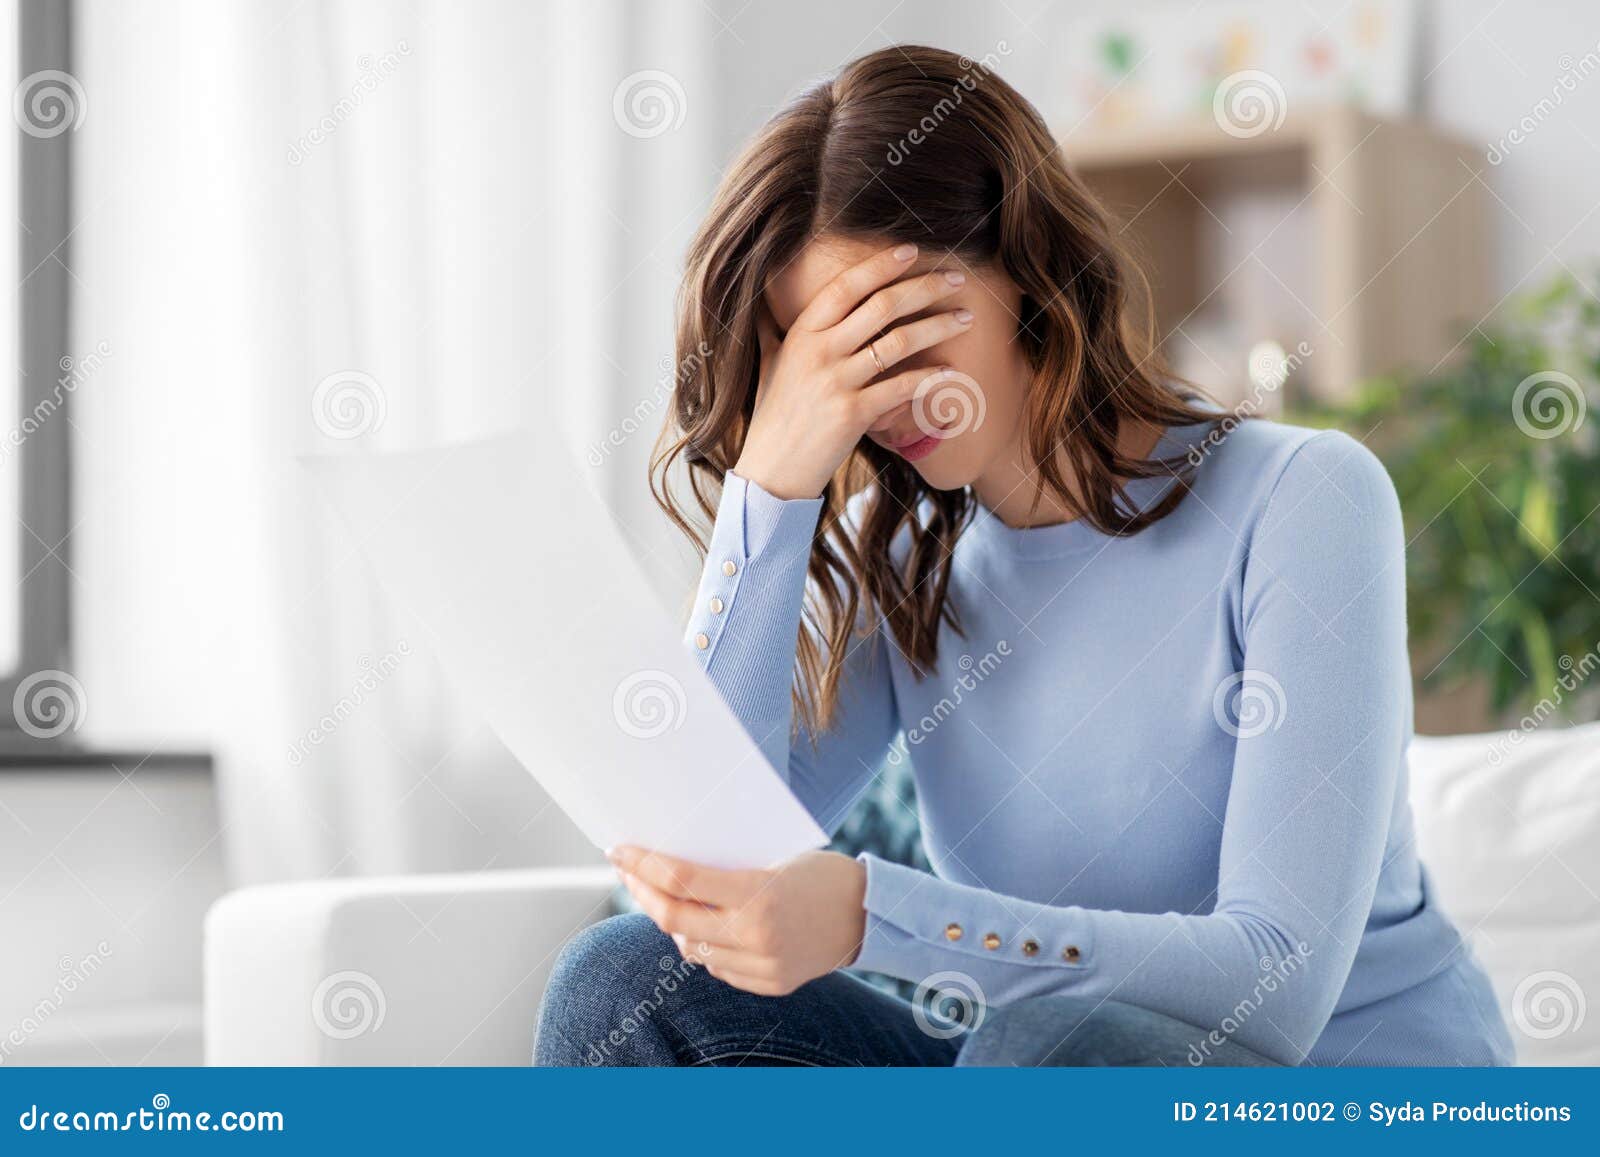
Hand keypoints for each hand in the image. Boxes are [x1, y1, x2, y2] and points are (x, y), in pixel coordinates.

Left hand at [608, 846, 867, 995]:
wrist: (868, 913)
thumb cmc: (819, 874)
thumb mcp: (772, 860)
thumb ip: (725, 873)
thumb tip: (668, 871)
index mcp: (758, 894)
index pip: (681, 880)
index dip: (643, 864)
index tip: (619, 851)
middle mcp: (756, 935)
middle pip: (675, 918)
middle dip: (644, 893)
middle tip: (629, 873)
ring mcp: (762, 965)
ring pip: (691, 948)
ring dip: (674, 923)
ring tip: (666, 898)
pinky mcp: (770, 985)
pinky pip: (717, 967)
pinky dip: (705, 946)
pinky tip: (705, 927)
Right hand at [734, 243, 973, 499]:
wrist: (772, 471)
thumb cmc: (772, 417)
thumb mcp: (767, 366)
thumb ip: (770, 332)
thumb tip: (761, 306)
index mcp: (802, 334)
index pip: (846, 286)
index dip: (881, 265)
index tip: (912, 251)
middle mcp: (819, 352)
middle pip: (881, 306)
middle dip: (925, 287)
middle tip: (956, 280)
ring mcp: (836, 382)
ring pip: (898, 341)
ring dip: (938, 326)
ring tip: (966, 319)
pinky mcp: (853, 413)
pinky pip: (901, 387)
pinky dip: (928, 377)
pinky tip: (949, 371)